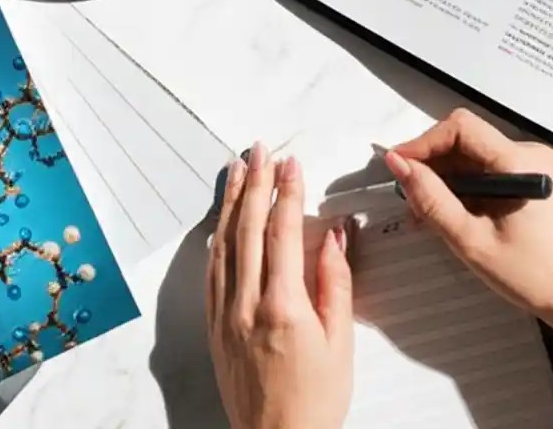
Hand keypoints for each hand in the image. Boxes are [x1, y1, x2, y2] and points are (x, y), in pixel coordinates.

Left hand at [207, 143, 353, 428]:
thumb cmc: (315, 400)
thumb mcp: (340, 340)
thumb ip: (334, 282)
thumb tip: (333, 238)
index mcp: (282, 306)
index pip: (283, 232)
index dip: (287, 193)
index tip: (291, 165)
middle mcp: (247, 305)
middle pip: (248, 229)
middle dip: (255, 184)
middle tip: (259, 152)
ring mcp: (226, 315)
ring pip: (224, 245)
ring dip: (231, 204)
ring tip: (236, 172)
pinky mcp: (215, 327)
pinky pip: (213, 272)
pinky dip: (218, 240)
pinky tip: (222, 224)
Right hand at [385, 109, 552, 323]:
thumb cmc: (531, 275)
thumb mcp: (471, 240)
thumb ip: (432, 199)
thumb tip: (397, 164)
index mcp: (520, 162)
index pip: (460, 127)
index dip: (423, 143)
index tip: (396, 169)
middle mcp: (530, 154)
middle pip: (466, 142)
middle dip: (431, 167)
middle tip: (409, 204)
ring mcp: (534, 167)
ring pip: (474, 159)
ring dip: (446, 182)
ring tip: (426, 218)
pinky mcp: (534, 183)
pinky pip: (489, 173)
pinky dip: (465, 190)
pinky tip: (453, 217)